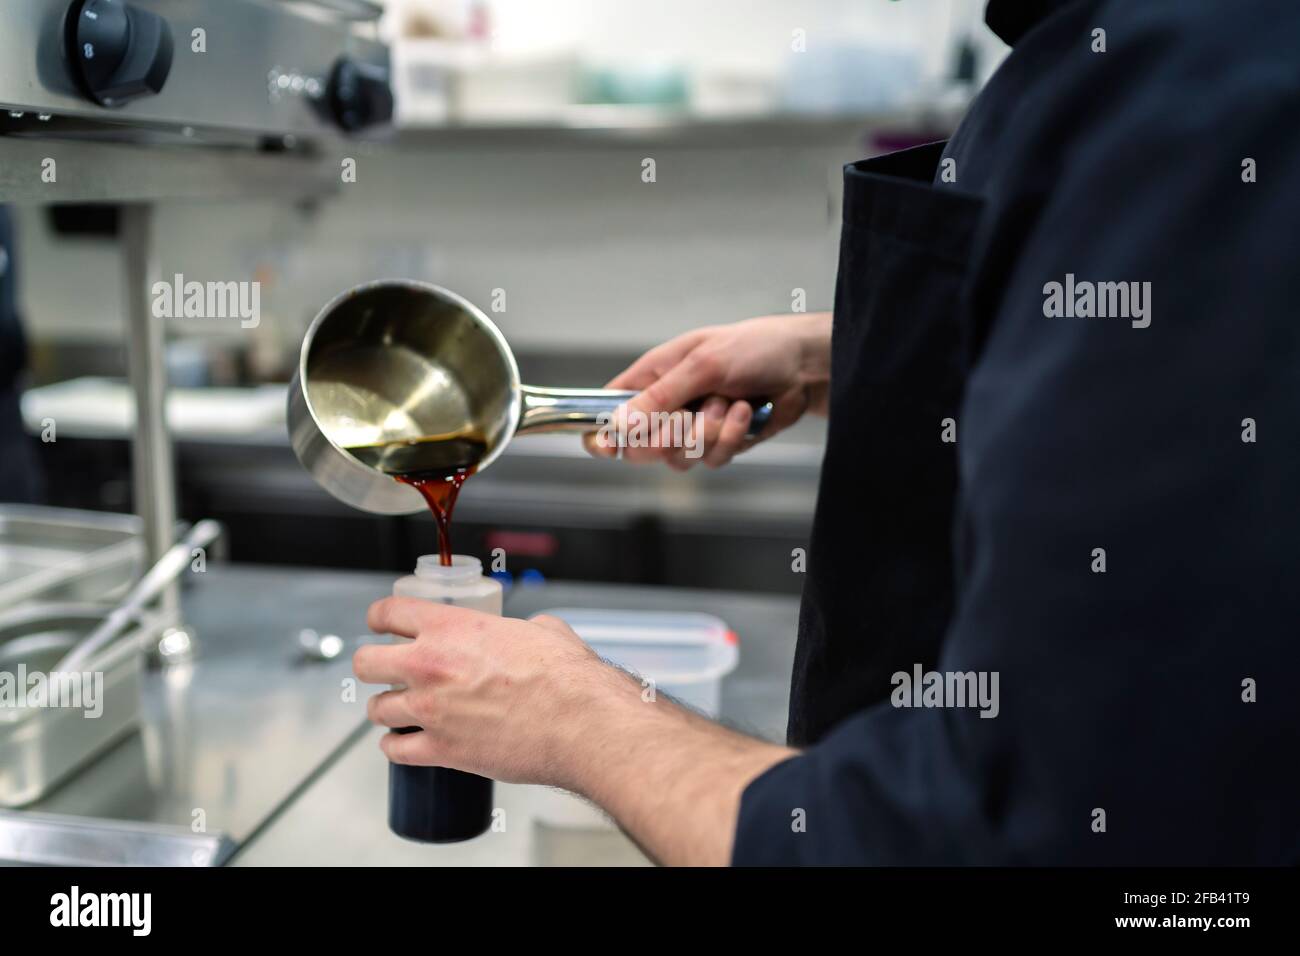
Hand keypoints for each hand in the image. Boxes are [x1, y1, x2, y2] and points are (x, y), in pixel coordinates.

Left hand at [354, 598, 630, 786]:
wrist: (579, 722)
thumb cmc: (567, 678)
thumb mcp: (543, 631)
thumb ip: (521, 628)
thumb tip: (528, 633)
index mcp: (451, 627)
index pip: (387, 612)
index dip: (380, 619)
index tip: (382, 626)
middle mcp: (430, 666)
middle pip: (365, 662)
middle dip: (374, 666)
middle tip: (387, 671)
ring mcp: (431, 710)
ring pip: (376, 710)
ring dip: (388, 710)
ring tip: (402, 712)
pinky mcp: (441, 750)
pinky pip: (395, 751)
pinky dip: (398, 748)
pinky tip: (407, 744)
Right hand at [584, 312, 831, 469]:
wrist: (802, 366)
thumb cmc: (752, 348)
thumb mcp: (701, 364)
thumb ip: (659, 397)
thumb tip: (617, 423)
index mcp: (651, 379)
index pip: (608, 411)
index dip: (601, 433)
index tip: (605, 446)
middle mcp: (667, 407)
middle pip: (639, 448)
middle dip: (668, 437)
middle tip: (687, 418)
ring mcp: (692, 429)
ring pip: (678, 459)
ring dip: (708, 433)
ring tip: (729, 402)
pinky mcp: (720, 444)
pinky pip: (712, 460)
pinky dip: (732, 438)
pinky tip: (746, 412)